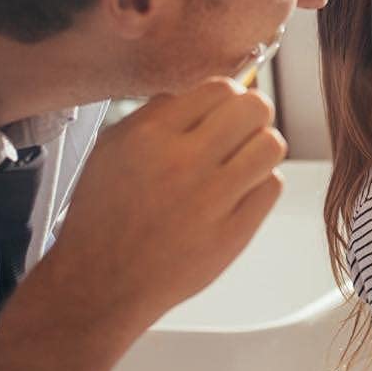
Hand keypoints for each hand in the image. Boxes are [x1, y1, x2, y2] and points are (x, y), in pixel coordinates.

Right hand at [0, 78, 284, 370]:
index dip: (227, 97)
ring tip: (242, 164)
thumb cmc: (105, 216)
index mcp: (151, 135)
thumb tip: (200, 92)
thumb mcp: (112, 150)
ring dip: (261, 150)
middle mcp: (183, 162)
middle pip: (255, 108)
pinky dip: (260, 186)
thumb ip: (155, 115)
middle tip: (240, 133)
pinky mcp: (233, 232)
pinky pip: (271, 186)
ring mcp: (211, 199)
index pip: (219, 87)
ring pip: (271, 145)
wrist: (100, 283)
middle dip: (252, 116)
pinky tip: (238, 195)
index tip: (223, 111)